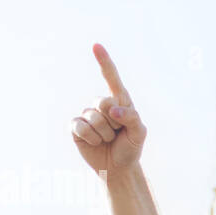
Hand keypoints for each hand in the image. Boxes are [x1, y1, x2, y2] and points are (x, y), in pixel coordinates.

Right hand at [71, 43, 146, 175]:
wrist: (118, 167)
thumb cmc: (130, 147)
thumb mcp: (139, 133)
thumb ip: (131, 118)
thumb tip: (113, 109)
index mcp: (120, 101)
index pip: (111, 78)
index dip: (104, 62)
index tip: (96, 46)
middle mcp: (101, 105)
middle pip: (103, 103)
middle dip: (113, 122)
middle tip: (117, 133)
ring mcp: (87, 115)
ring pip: (93, 118)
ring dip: (103, 134)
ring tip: (108, 140)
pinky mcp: (76, 127)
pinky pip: (80, 127)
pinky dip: (91, 138)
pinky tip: (95, 143)